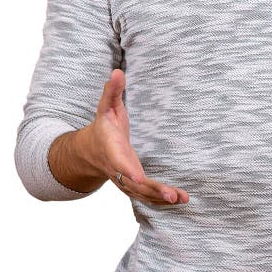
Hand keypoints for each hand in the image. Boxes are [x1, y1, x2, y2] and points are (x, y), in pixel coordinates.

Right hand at [89, 68, 189, 205]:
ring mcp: (124, 181)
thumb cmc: (103, 127)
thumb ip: (112, 91)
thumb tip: (117, 71)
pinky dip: (161, 200)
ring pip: (142, 194)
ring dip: (161, 198)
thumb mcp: (106, 107)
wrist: (90, 152)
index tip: (138, 178)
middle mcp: (118, 169)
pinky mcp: (132, 186)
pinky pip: (146, 196)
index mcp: (112, 150)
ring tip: (182, 199)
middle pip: (134, 185)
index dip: (128, 171)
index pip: (119, 162)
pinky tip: (180, 200)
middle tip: (172, 196)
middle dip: (153, 190)